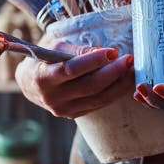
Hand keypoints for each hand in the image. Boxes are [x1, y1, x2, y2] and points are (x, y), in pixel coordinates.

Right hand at [15, 39, 134, 118]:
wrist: (30, 84)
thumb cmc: (45, 60)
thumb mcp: (55, 47)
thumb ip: (78, 50)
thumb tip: (105, 53)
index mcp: (43, 78)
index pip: (72, 69)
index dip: (94, 61)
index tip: (113, 52)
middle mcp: (53, 98)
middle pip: (89, 86)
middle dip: (113, 72)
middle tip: (130, 59)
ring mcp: (64, 110)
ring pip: (98, 98)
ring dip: (119, 84)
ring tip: (133, 70)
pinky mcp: (74, 115)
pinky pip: (98, 104)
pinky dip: (114, 93)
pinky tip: (125, 81)